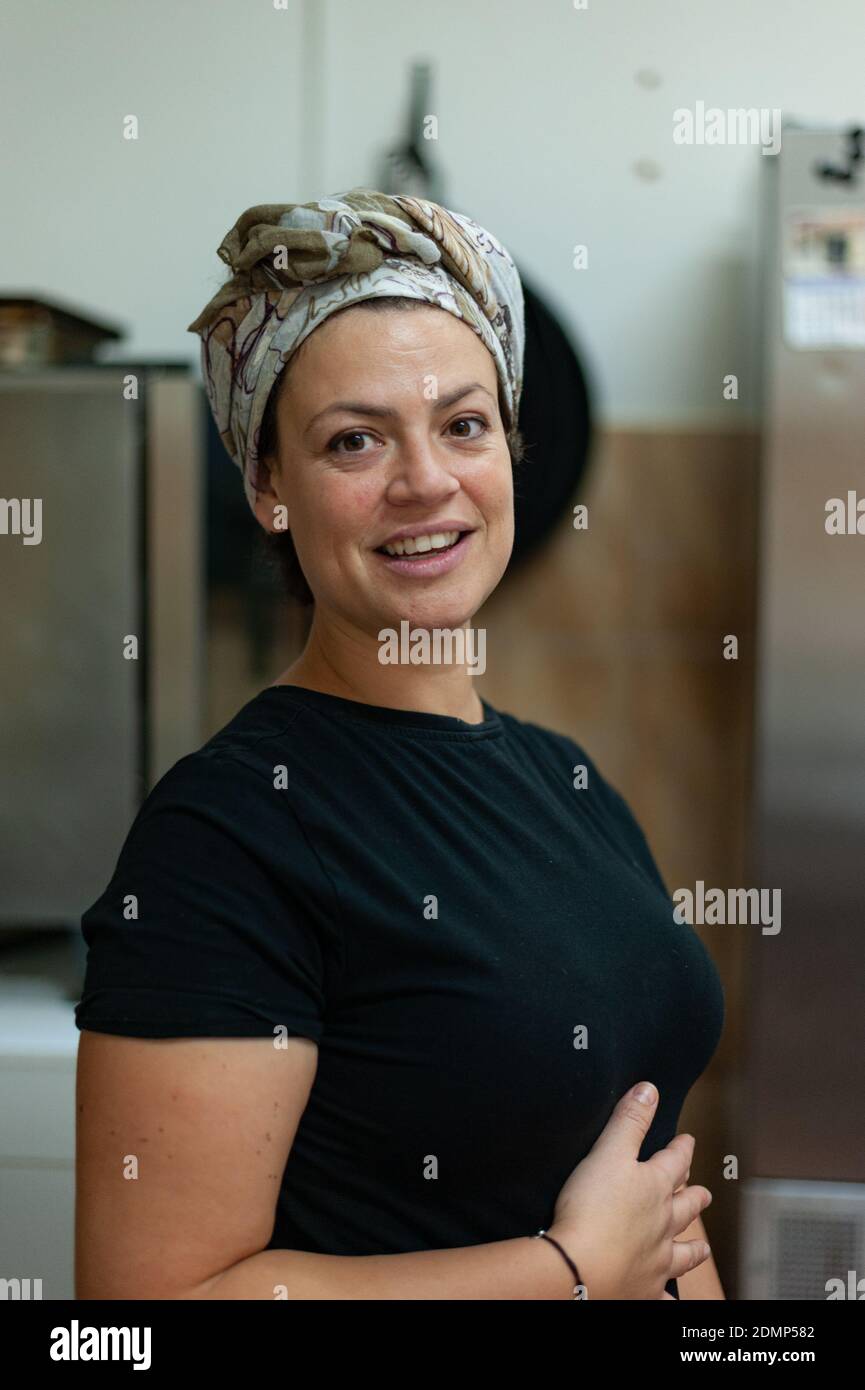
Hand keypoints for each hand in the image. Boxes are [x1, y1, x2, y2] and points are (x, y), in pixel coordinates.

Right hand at [549, 1082, 711, 1298]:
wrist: (580, 1267)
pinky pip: (663, 1298)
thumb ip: (629, 1120)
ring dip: (693, 1247)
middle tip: (703, 1191)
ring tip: (702, 1246)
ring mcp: (656, 1260)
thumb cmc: (592, 1209)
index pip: (675, 1161)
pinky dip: (670, 1300)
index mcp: (654, 1187)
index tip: (688, 1140)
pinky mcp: (642, 1290)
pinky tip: (674, 1302)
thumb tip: (649, 1089)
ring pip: (683, 1252)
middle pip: (685, 1207)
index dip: (682, 1148)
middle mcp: (663, 1225)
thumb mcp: (608, 1152)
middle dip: (694, 1196)